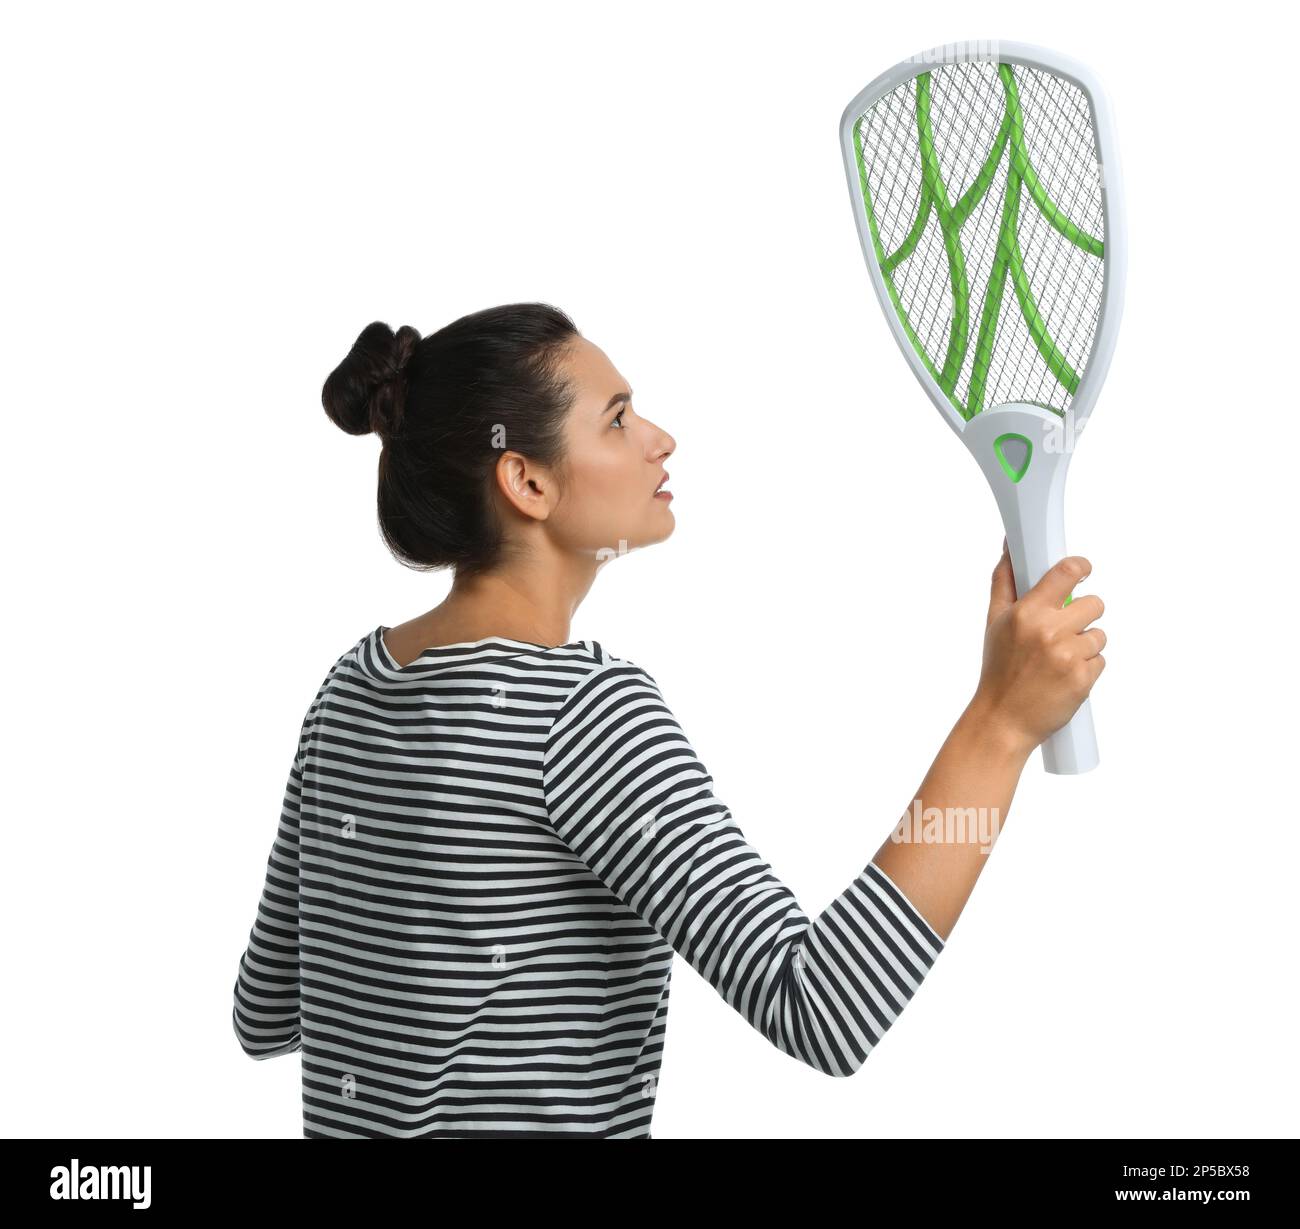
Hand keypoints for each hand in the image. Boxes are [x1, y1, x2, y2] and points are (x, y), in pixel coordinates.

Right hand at [970, 538, 1106, 754]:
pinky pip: (1100, 661)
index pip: (1066, 573)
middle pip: (1094, 604)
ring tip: (1060, 660)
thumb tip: (1010, 549)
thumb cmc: (998, 670)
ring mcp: (1068, 656)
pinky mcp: (1083, 679)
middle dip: (1083, 616)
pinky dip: (1086, 669)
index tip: (1084, 570)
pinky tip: (1064, 677)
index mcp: (1026, 613)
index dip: (1081, 567)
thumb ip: (1004, 583)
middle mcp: (1048, 631)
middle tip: (1064, 631)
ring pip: (1099, 635)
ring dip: (1085, 645)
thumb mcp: (995, 623)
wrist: (1002, 720)